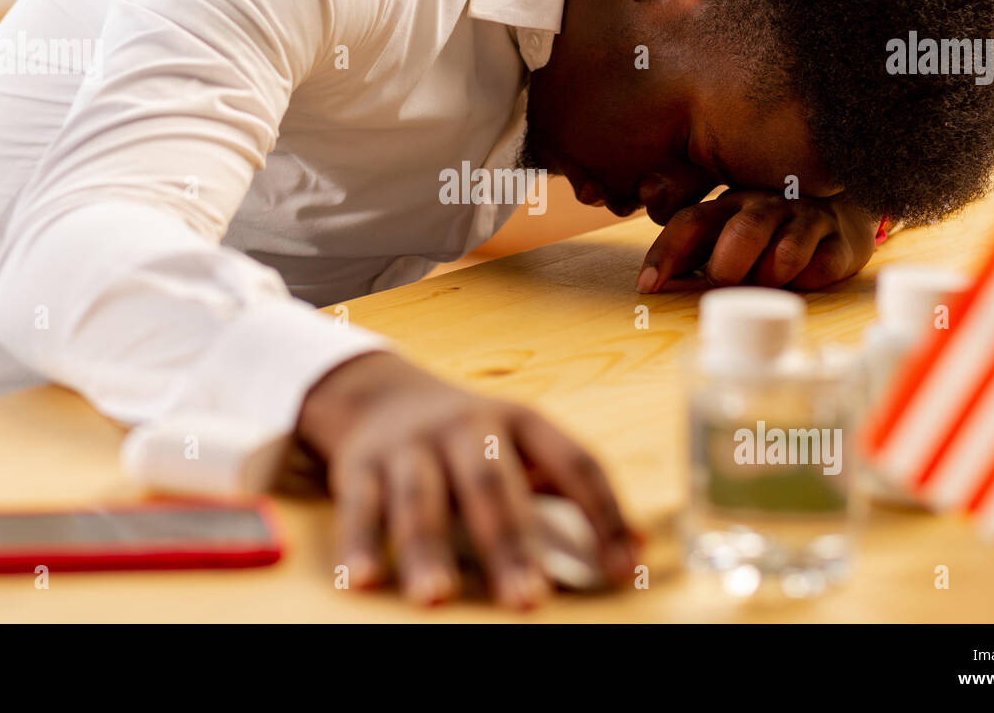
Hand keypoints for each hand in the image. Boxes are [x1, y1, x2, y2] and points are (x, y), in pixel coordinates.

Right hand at [295, 350, 638, 607]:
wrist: (381, 394)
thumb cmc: (470, 435)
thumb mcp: (525, 443)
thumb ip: (575, 491)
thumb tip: (636, 550)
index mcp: (521, 420)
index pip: (574, 462)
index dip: (603, 514)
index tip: (620, 570)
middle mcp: (466, 424)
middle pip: (491, 484)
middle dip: (508, 543)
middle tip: (526, 599)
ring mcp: (411, 443)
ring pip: (420, 497)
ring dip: (426, 548)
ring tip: (436, 598)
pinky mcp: (362, 463)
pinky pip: (360, 506)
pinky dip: (358, 544)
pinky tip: (362, 580)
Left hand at [636, 189, 878, 292]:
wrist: (840, 210)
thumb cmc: (771, 229)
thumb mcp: (728, 231)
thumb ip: (694, 251)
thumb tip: (651, 281)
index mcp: (730, 206)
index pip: (691, 222)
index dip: (667, 253)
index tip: (648, 284)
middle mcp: (766, 207)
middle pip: (741, 233)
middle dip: (727, 268)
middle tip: (725, 284)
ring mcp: (806, 221)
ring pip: (784, 254)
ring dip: (769, 278)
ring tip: (768, 282)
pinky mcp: (840, 242)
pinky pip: (820, 267)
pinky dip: (807, 281)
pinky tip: (804, 278)